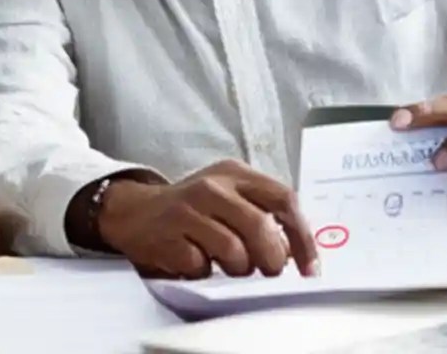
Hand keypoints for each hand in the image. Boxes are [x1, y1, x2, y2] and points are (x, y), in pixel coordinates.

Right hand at [97, 160, 318, 279]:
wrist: (135, 211)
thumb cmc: (193, 209)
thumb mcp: (228, 196)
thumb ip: (261, 212)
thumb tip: (295, 250)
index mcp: (234, 173)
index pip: (283, 199)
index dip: (302, 237)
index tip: (310, 267)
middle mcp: (212, 187)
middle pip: (261, 228)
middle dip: (272, 260)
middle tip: (269, 272)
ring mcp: (188, 210)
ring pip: (234, 252)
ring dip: (237, 269)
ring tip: (226, 264)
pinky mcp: (168, 235)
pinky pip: (202, 267)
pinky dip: (204, 272)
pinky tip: (196, 261)